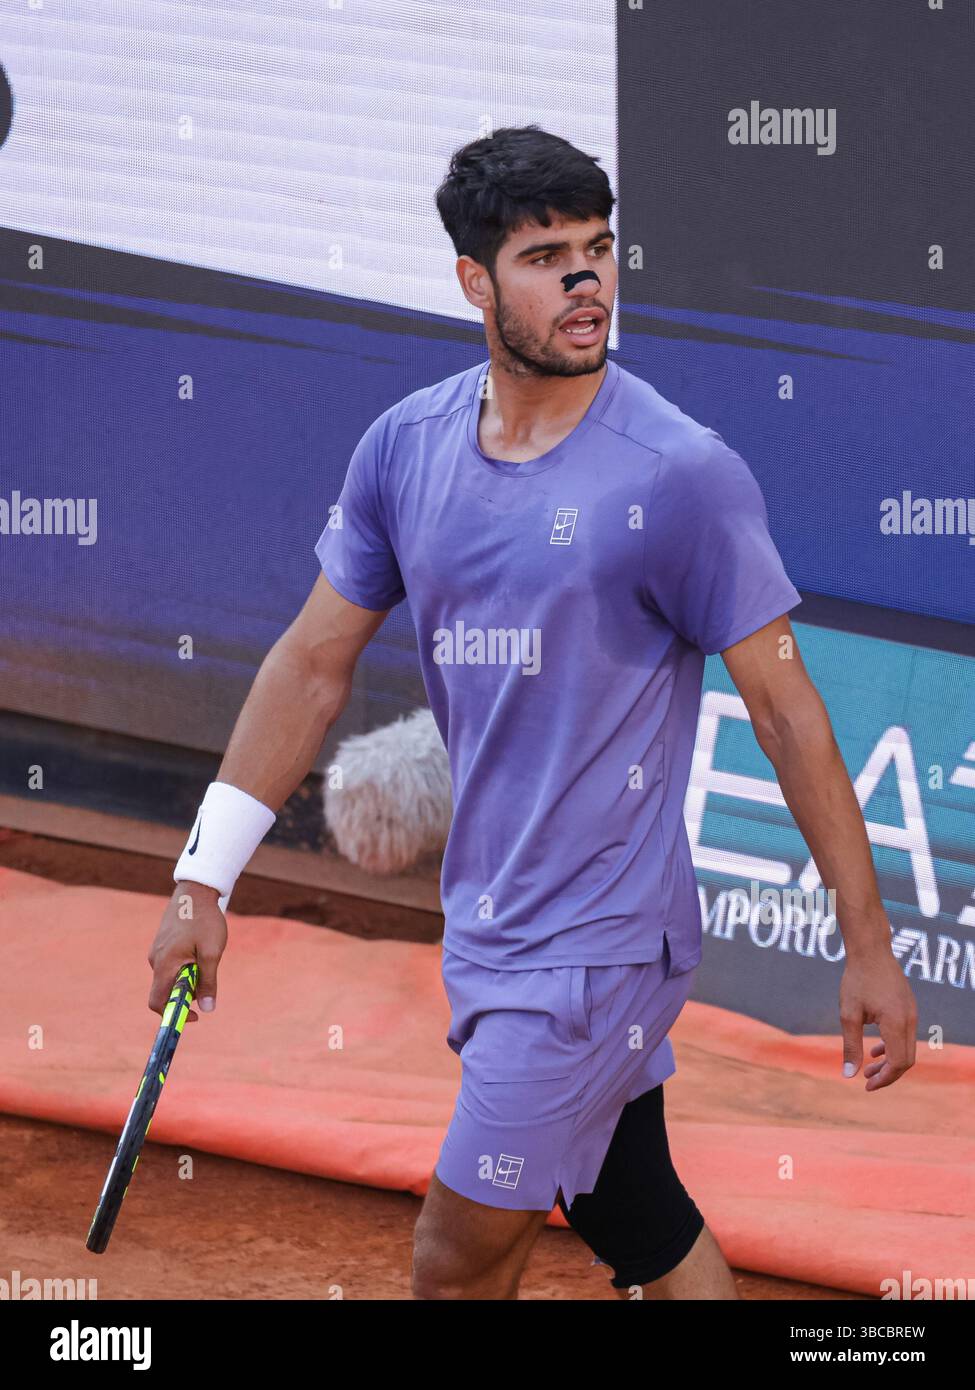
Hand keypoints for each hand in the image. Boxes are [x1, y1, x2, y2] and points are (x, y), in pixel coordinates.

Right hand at [148, 881, 226, 1022]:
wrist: (195, 891)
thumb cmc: (205, 921)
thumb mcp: (212, 953)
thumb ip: (208, 982)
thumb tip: (207, 1009)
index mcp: (165, 965)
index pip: (158, 1003)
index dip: (174, 1015)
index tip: (195, 1015)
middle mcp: (155, 961)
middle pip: (164, 992)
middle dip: (184, 994)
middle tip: (206, 982)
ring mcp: (157, 952)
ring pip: (169, 977)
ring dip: (186, 979)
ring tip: (205, 959)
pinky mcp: (161, 945)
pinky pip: (170, 965)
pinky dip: (184, 967)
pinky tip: (198, 950)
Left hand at [839, 948, 916, 1089]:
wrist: (870, 950)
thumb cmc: (856, 980)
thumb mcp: (848, 1014)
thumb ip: (850, 1046)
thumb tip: (848, 1075)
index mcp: (896, 1023)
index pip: (898, 1063)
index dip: (884, 1079)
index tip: (866, 1085)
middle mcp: (910, 1020)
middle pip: (906, 1060)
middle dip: (887, 1074)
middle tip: (866, 1080)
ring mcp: (912, 1013)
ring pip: (907, 1048)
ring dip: (889, 1061)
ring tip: (868, 1068)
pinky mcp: (909, 1008)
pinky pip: (906, 1035)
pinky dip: (892, 1047)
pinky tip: (875, 1049)